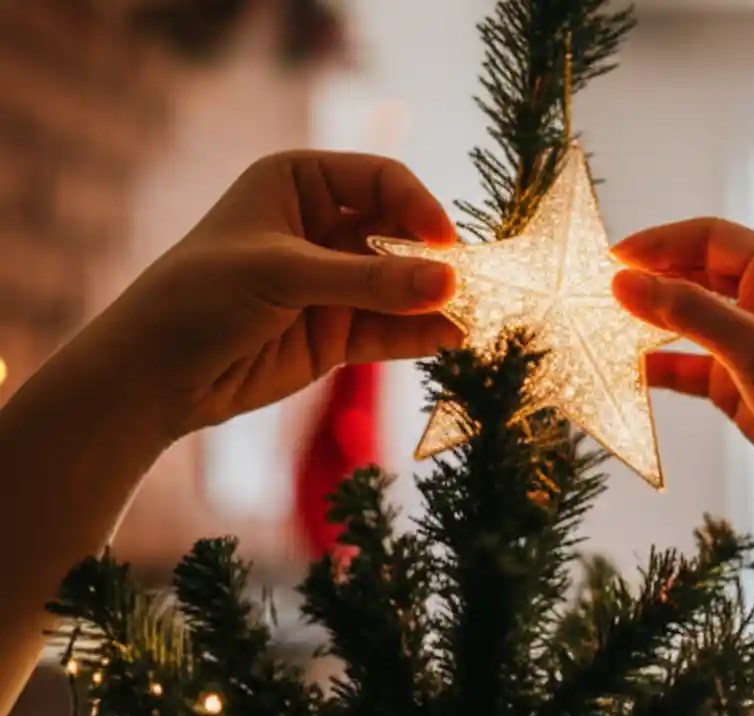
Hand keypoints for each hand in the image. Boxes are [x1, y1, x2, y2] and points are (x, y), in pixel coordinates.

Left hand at [84, 151, 459, 439]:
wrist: (152, 376)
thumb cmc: (199, 298)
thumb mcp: (283, 275)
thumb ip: (367, 282)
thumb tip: (450, 283)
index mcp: (300, 183)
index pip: (381, 180)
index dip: (419, 207)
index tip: (446, 244)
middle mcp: (322, 227)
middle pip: (401, 233)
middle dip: (437, 257)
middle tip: (477, 282)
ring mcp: (334, 283)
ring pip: (402, 286)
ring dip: (438, 299)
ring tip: (479, 315)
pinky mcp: (337, 334)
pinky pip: (392, 329)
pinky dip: (423, 334)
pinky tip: (455, 339)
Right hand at [612, 218, 753, 509]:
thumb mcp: (752, 348)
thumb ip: (687, 312)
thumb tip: (625, 282)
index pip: (710, 237)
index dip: (660, 242)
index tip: (613, 259)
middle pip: (697, 272)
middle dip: (653, 278)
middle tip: (602, 290)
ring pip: (691, 318)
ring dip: (654, 320)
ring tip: (607, 324)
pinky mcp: (742, 381)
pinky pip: (692, 362)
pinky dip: (663, 364)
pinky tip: (631, 370)